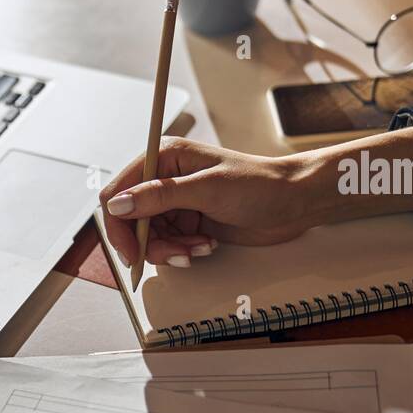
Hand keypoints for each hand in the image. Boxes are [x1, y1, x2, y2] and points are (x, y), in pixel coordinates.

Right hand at [98, 137, 313, 267]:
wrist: (294, 202)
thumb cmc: (259, 185)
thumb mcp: (206, 189)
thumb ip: (159, 196)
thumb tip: (118, 205)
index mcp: (164, 157)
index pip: (118, 192)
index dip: (119, 224)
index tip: (130, 250)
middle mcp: (164, 178)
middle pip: (130, 219)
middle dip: (148, 243)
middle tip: (172, 255)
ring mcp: (175, 201)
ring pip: (148, 237)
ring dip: (169, 249)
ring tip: (197, 248)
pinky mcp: (187, 221)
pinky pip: (167, 243)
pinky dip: (181, 251)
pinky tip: (205, 246)